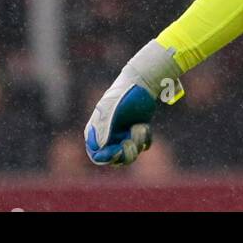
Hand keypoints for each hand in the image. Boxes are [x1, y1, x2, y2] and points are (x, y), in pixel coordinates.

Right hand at [84, 40, 183, 165]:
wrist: (142, 83)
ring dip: (137, 143)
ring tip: (140, 127)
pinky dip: (146, 139)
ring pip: (130, 154)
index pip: (97, 156)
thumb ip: (103, 129)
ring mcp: (124, 135)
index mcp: (97, 131)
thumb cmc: (122, 95)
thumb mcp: (110, 111)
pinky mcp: (137, 133)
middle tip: (130, 142)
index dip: (107, 157)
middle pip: (115, 160)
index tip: (117, 149)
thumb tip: (97, 148)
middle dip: (126, 153)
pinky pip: (144, 146)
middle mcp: (109, 136)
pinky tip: (145, 125)